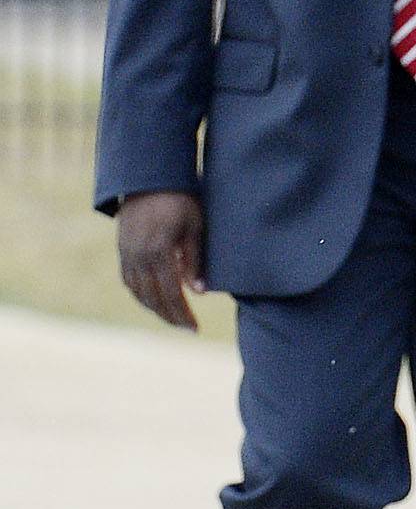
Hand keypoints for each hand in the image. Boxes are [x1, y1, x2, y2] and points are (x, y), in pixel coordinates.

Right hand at [114, 190, 206, 329]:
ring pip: (138, 291)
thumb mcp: (194, 227)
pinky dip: (140, 295)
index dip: (182, 313)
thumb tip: (199, 293)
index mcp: (158, 252)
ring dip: (155, 308)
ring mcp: (127, 254)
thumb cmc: (180, 200)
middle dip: (170, 316)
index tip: (194, 328)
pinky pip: (128, 280)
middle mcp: (138, 256)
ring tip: (173, 319)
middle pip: (153, 297)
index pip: (171, 293)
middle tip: (187, 329)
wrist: (148, 179)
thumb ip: (194, 261)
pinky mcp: (122, 249)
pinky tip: (153, 301)